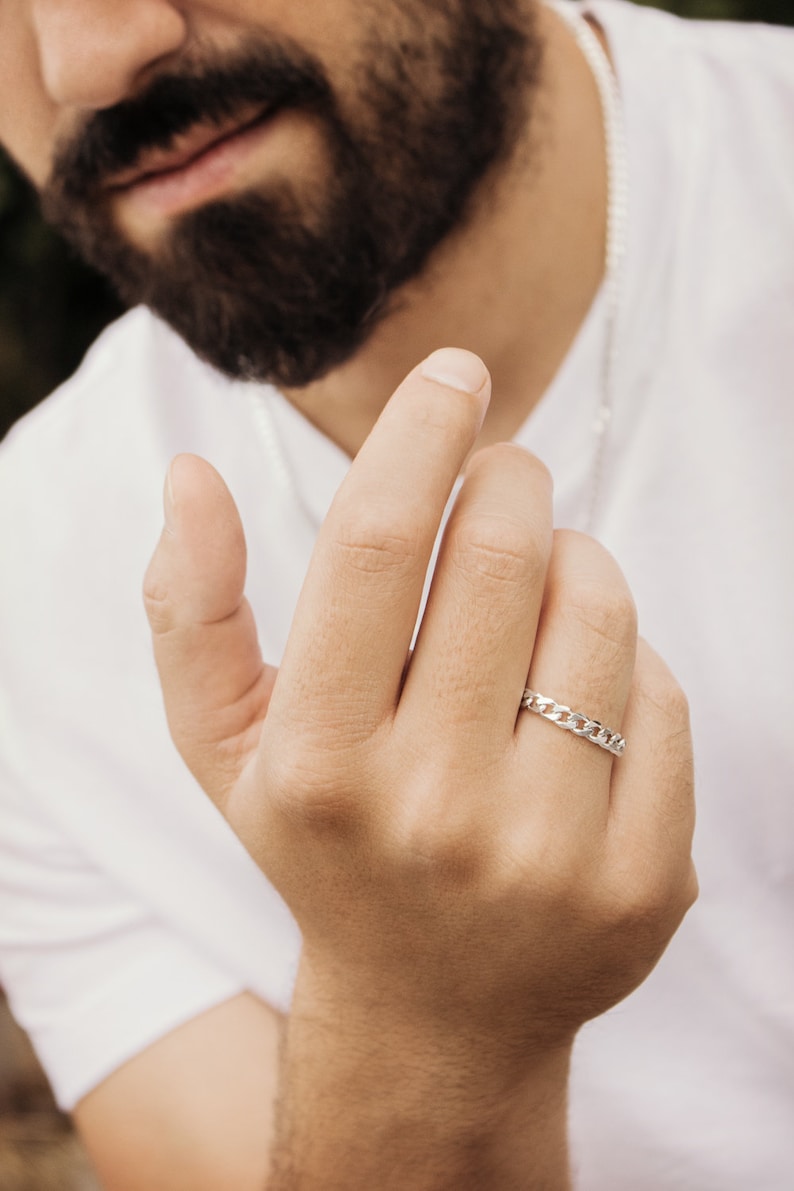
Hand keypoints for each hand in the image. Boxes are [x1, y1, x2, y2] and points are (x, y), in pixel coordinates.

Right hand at [144, 349, 695, 1181]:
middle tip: (502, 482)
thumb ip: (190, 610)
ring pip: (600, 607)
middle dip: (511, 480)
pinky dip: (625, 659)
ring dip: (575, 558)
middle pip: (505, 554)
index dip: (422, 432)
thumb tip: (192, 473)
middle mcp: (433, 810)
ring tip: (538, 589)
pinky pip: (664, 693)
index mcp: (320, 762)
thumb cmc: (325, 846)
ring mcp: (547, 853)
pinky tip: (577, 693)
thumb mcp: (226, 746)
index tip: (456, 371)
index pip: (380, 544)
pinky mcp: (643, 881)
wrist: (431, 1013)